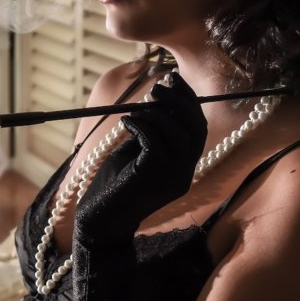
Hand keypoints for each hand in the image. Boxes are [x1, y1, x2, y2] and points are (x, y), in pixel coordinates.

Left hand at [70, 71, 207, 300]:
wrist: (100, 221)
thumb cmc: (116, 183)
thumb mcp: (138, 151)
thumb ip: (152, 129)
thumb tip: (157, 95)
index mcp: (184, 166)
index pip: (199, 128)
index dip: (189, 100)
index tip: (174, 79)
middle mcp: (185, 173)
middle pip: (196, 128)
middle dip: (179, 101)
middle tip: (158, 87)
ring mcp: (172, 177)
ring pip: (178, 133)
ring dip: (157, 112)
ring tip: (138, 106)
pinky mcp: (153, 178)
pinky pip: (155, 142)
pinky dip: (141, 125)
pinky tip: (126, 122)